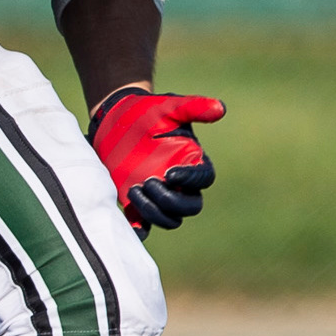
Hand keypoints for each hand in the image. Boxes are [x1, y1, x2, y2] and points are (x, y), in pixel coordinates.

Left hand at [87, 87, 225, 232]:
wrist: (115, 117)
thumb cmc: (147, 110)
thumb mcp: (170, 106)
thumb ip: (194, 107)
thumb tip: (221, 109)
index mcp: (192, 161)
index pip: (204, 179)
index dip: (191, 179)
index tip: (169, 172)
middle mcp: (180, 182)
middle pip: (190, 207)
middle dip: (172, 201)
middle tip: (149, 182)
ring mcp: (160, 195)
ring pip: (170, 219)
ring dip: (154, 211)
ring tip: (133, 189)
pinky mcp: (138, 203)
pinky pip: (144, 226)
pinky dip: (140, 230)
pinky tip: (132, 224)